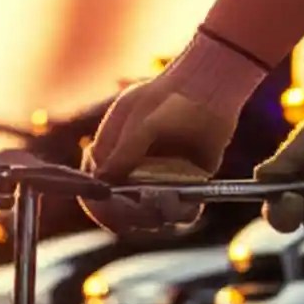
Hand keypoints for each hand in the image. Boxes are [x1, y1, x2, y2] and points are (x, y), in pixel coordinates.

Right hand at [79, 33, 265, 235]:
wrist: (209, 87)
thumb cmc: (168, 96)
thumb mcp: (140, 120)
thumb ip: (123, 152)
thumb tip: (101, 181)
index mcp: (108, 154)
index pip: (94, 191)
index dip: (102, 206)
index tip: (119, 209)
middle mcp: (128, 171)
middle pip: (119, 212)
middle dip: (134, 215)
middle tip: (153, 206)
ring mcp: (155, 180)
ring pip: (150, 216)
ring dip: (160, 215)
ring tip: (174, 199)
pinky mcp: (183, 185)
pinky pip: (179, 211)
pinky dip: (182, 213)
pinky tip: (187, 203)